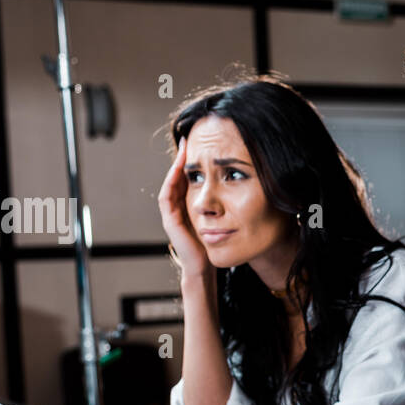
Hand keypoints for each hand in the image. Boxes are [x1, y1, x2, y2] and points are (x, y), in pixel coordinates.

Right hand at [158, 136, 209, 277]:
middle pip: (176, 175)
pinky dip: (171, 181)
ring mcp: (171, 213)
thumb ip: (222, 202)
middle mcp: (177, 206)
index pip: (187, 177)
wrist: (204, 266)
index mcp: (188, 205)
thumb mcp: (220, 217)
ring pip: (170, 182)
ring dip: (175, 165)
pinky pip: (166, 196)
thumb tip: (238, 183)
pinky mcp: (169, 220)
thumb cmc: (214, 243)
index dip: (191, 161)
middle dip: (182, 157)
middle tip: (188, 138)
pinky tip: (178, 169)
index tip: (200, 143)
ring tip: (183, 149)